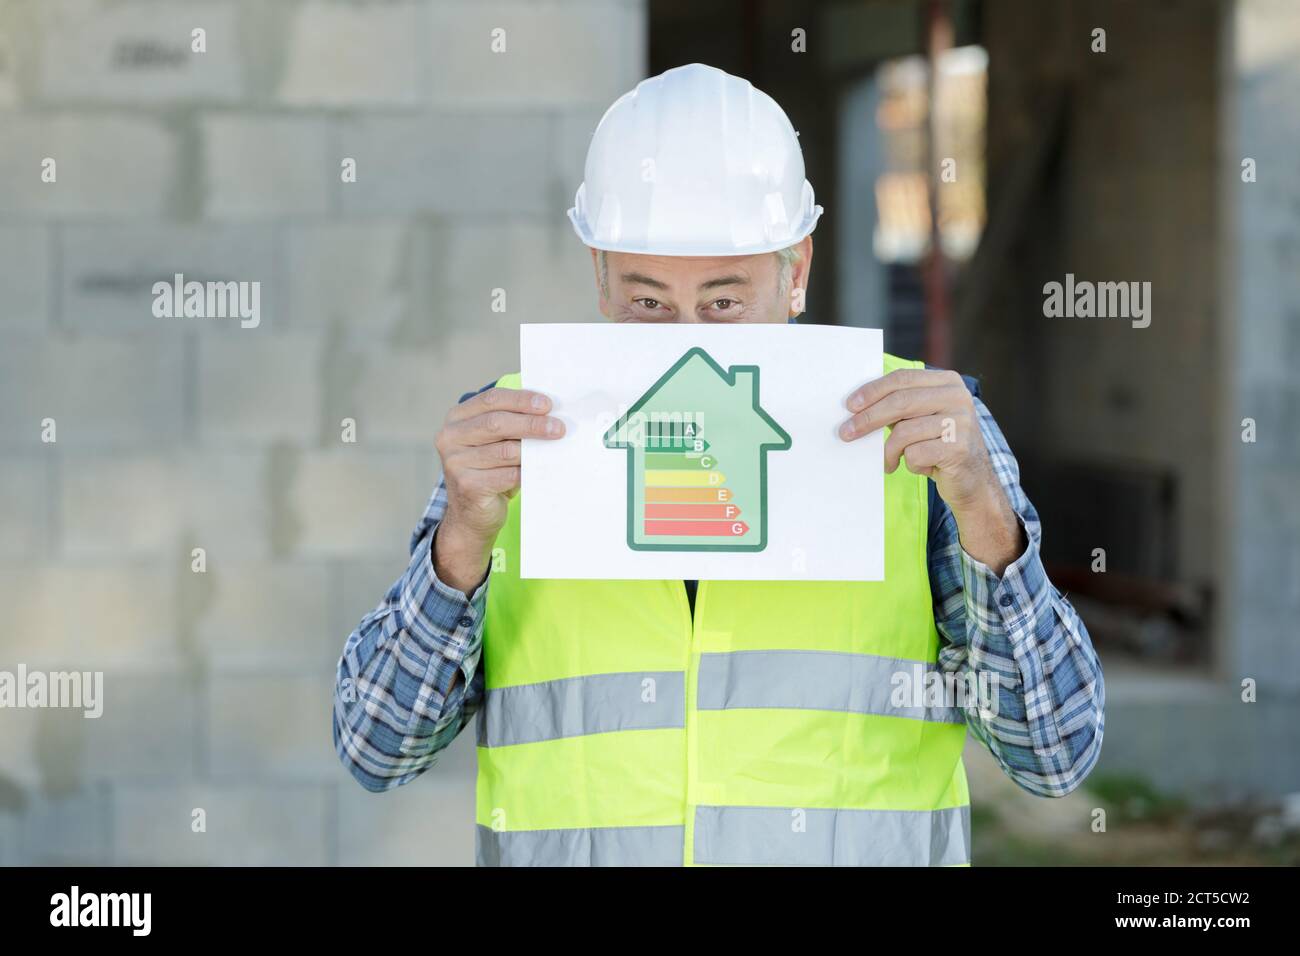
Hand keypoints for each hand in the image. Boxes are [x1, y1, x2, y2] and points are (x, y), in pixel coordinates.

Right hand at [433, 387, 564, 591]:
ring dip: (533, 450)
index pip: (491, 399)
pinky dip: (525, 473)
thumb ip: (510, 424)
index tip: (547, 404)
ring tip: (552, 449)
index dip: (521, 400)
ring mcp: (455, 463)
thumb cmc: (489, 471)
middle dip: (532, 424)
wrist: (471, 515)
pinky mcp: (468, 486)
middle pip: (497, 423)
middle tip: (558, 428)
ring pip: (505, 450)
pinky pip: (507, 475)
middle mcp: (450, 438)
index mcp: (456, 419)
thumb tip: (548, 413)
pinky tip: (535, 472)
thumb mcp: (494, 442)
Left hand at [840, 368, 1023, 573]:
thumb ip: (900, 407)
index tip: (849, 405)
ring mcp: (961, 422)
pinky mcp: (959, 448)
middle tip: (846, 433)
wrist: (974, 482)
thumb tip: (857, 406)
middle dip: (867, 419)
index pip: (902, 379)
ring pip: (904, 432)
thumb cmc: (940, 447)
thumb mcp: (922, 419)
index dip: (872, 391)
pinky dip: (910, 464)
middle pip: (899, 402)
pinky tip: (920, 467)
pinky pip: (915, 454)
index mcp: (948, 382)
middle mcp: (958, 397)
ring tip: (890, 461)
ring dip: (889, 451)